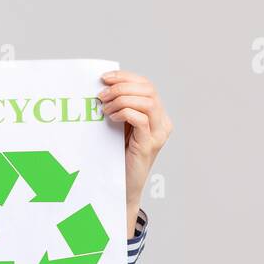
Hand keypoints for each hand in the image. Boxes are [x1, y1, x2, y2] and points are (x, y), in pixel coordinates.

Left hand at [97, 69, 172, 210]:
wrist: (121, 186)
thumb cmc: (118, 155)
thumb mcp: (119, 126)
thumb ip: (119, 107)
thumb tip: (103, 86)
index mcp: (157, 115)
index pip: (146, 85)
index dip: (125, 77)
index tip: (104, 78)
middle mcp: (163, 122)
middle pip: (148, 89)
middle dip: (121, 86)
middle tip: (101, 95)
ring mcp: (158, 134)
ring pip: (147, 101)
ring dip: (122, 99)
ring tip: (106, 109)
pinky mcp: (149, 144)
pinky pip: (142, 119)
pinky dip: (125, 112)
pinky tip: (112, 119)